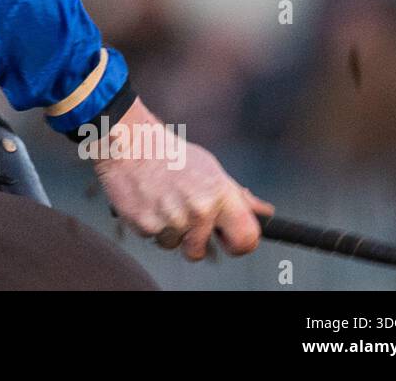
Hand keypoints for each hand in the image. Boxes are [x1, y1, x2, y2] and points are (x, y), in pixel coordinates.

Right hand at [89, 98, 273, 259]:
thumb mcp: (210, 169)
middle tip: (184, 220)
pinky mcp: (146, 224)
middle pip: (200, 252)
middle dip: (193, 242)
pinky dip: (149, 224)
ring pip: (174, 245)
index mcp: (221, 195)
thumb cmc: (172, 154)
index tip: (227, 239)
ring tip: (161, 201)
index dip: (239, 244)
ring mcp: (172, 219)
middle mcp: (200, 210)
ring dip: (168, 230)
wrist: (130, 143)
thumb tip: (265, 212)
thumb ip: (236, 196)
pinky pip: (153, 237)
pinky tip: (147, 201)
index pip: (246, 239)